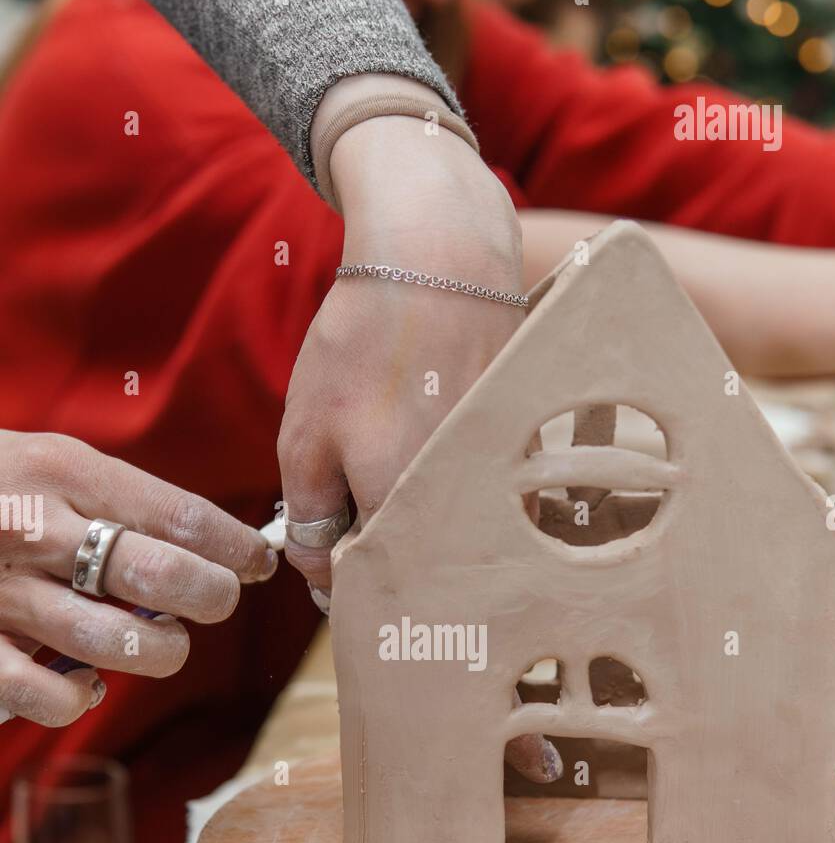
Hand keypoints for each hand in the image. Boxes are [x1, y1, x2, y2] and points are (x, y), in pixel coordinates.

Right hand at [0, 430, 275, 724]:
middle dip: (212, 598)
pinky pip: (56, 696)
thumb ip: (117, 500)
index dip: (237, 548)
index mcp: (60, 471)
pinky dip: (83, 697)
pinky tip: (83, 681)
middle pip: (165, 577)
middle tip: (212, 601)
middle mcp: (33, 528)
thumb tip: (215, 548)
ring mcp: (1, 594)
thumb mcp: (42, 464)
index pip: (181, 515)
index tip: (259, 562)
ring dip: (161, 650)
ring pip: (124, 643)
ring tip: (157, 643)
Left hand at [279, 84, 560, 782]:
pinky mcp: (528, 458)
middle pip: (475, 613)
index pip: (399, 612)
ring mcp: (505, 482)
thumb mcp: (304, 428)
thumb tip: (328, 584)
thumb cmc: (360, 340)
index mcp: (400, 505)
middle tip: (543, 771)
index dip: (418, 675)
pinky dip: (544, 575)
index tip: (449, 742)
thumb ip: (314, 515)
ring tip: (562, 719)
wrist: (440, 255)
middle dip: (506, 694)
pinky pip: (533, 533)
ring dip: (538, 646)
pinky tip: (565, 610)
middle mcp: (463, 507)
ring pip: (512, 580)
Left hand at [280, 89, 521, 594]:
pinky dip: (450, 479)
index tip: (315, 537)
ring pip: (443, 526)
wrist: (443, 260)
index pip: (360, 582)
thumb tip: (320, 569)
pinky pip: (477, 492)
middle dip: (371, 538)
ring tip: (392, 443)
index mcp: (398, 513)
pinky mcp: (520, 455)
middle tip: (349, 486)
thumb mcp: (306, 434)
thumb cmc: (364, 345)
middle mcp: (456, 512)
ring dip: (411, 506)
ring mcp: (495, 484)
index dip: (328, 567)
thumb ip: (310, 514)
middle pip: (408, 559)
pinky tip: (429, 428)